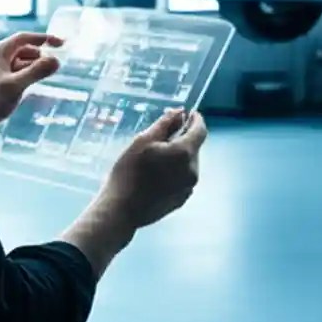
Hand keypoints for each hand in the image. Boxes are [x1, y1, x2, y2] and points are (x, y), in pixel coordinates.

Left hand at [0, 32, 62, 148]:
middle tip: (55, 69)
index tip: (62, 44)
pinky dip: (26, 81)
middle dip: (40, 58)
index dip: (44, 39)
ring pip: (20, 66)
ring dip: (33, 71)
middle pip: (24, 52)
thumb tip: (56, 61)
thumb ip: (37, 72)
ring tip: (47, 80)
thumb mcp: (16, 86)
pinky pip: (15, 79)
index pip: (25, 38)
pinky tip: (33, 91)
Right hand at [96, 109, 206, 229]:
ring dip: (178, 157)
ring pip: (188, 163)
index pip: (200, 130)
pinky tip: (156, 175)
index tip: (189, 113)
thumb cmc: (128, 172)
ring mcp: (188, 187)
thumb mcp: (143, 140)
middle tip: (160, 138)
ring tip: (154, 159)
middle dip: (182, 139)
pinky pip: (183, 178)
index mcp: (184, 153)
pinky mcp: (182, 199)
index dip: (195, 119)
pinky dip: (175, 172)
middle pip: (193, 147)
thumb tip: (179, 112)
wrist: (122, 209)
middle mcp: (192, 171)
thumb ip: (164, 124)